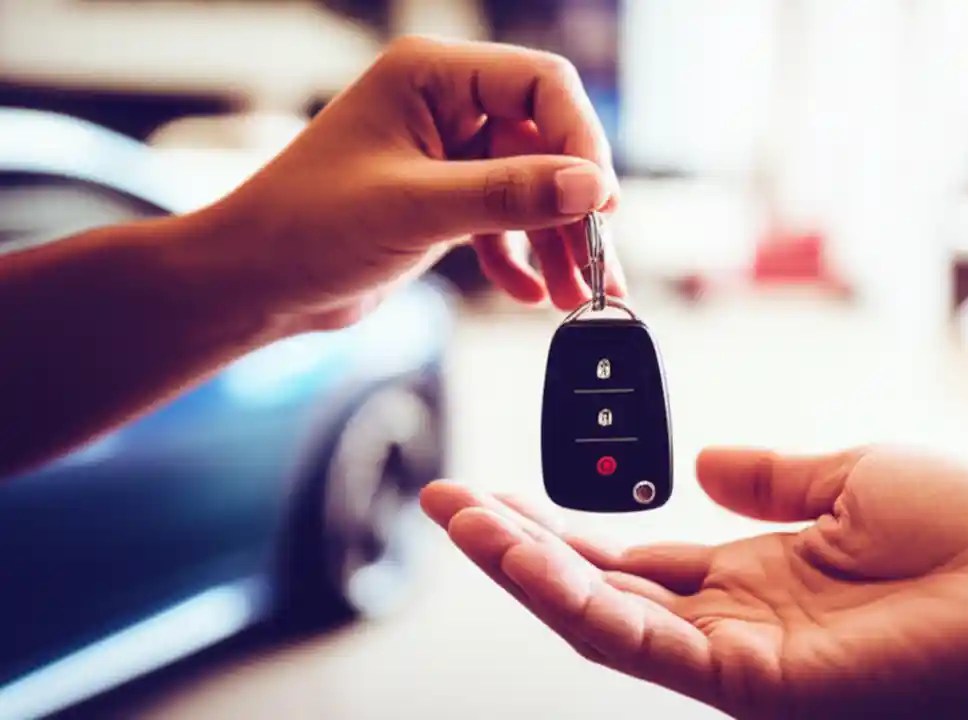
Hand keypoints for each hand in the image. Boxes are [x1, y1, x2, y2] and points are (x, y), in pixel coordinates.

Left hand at [189, 36, 622, 333]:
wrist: (251, 283)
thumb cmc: (305, 227)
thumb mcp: (416, 209)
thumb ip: (509, 195)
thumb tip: (592, 188)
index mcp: (431, 76)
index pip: (541, 85)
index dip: (582, 141)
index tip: (603, 203)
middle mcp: (444, 105)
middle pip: (546, 143)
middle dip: (574, 209)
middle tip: (602, 264)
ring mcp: (445, 154)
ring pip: (531, 188)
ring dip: (556, 242)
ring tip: (577, 296)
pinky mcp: (441, 200)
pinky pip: (503, 220)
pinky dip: (518, 257)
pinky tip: (528, 295)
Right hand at [420, 447, 967, 717]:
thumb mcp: (849, 478)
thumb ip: (771, 476)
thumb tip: (708, 459)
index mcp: (755, 576)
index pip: (634, 558)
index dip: (564, 530)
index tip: (503, 490)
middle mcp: (733, 624)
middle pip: (600, 590)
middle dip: (519, 549)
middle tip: (447, 501)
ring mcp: (738, 660)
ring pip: (602, 621)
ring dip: (525, 571)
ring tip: (458, 519)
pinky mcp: (752, 683)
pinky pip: (643, 642)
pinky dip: (575, 599)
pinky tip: (523, 555)